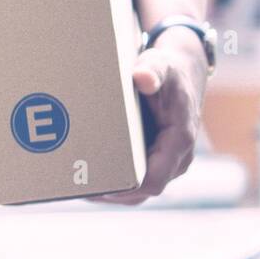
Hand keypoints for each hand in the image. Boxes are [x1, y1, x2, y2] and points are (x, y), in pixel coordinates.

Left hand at [90, 27, 207, 204]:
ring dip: (111, 193)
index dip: (126, 188)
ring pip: (139, 192)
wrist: (182, 74)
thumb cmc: (169, 72)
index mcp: (179, 140)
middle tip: (77, 190)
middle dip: (112, 193)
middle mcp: (177, 158)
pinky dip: (115, 185)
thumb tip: (142, 78)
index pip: (154, 180)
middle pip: (143, 191)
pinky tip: (89, 182)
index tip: (97, 188)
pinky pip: (137, 182)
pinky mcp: (156, 160)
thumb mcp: (161, 65)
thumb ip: (152, 70)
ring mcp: (167, 162)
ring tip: (78, 189)